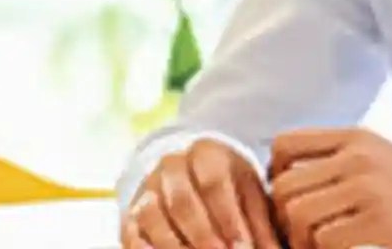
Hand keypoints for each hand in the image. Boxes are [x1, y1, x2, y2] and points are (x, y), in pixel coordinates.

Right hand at [121, 139, 280, 248]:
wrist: (190, 172)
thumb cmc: (228, 185)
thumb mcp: (248, 193)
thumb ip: (260, 224)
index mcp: (205, 153)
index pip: (214, 184)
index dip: (228, 220)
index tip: (243, 248)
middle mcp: (171, 166)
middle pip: (182, 202)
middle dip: (204, 237)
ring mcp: (148, 189)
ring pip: (153, 216)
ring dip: (175, 247)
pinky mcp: (131, 214)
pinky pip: (132, 234)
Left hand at [269, 129, 391, 248]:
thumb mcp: (385, 162)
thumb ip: (341, 165)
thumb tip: (288, 187)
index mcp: (357, 140)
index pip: (285, 145)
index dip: (276, 177)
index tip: (289, 202)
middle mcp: (358, 159)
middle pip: (285, 188)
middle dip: (283, 222)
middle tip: (302, 240)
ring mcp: (368, 190)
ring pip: (298, 217)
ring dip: (302, 244)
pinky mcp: (379, 225)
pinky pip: (324, 243)